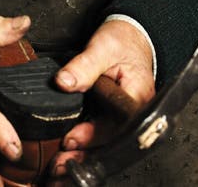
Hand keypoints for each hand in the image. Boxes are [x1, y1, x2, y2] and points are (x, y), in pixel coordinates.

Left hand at [49, 19, 155, 181]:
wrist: (131, 34)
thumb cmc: (123, 39)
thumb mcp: (103, 47)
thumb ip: (84, 65)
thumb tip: (64, 83)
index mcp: (138, 96)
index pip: (116, 125)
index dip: (93, 135)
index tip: (71, 139)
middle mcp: (134, 112)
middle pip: (110, 140)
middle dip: (85, 153)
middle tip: (59, 162)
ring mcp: (125, 116)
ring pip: (105, 141)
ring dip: (83, 153)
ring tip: (59, 163)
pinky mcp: (114, 115)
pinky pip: (101, 133)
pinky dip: (85, 142)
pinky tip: (68, 150)